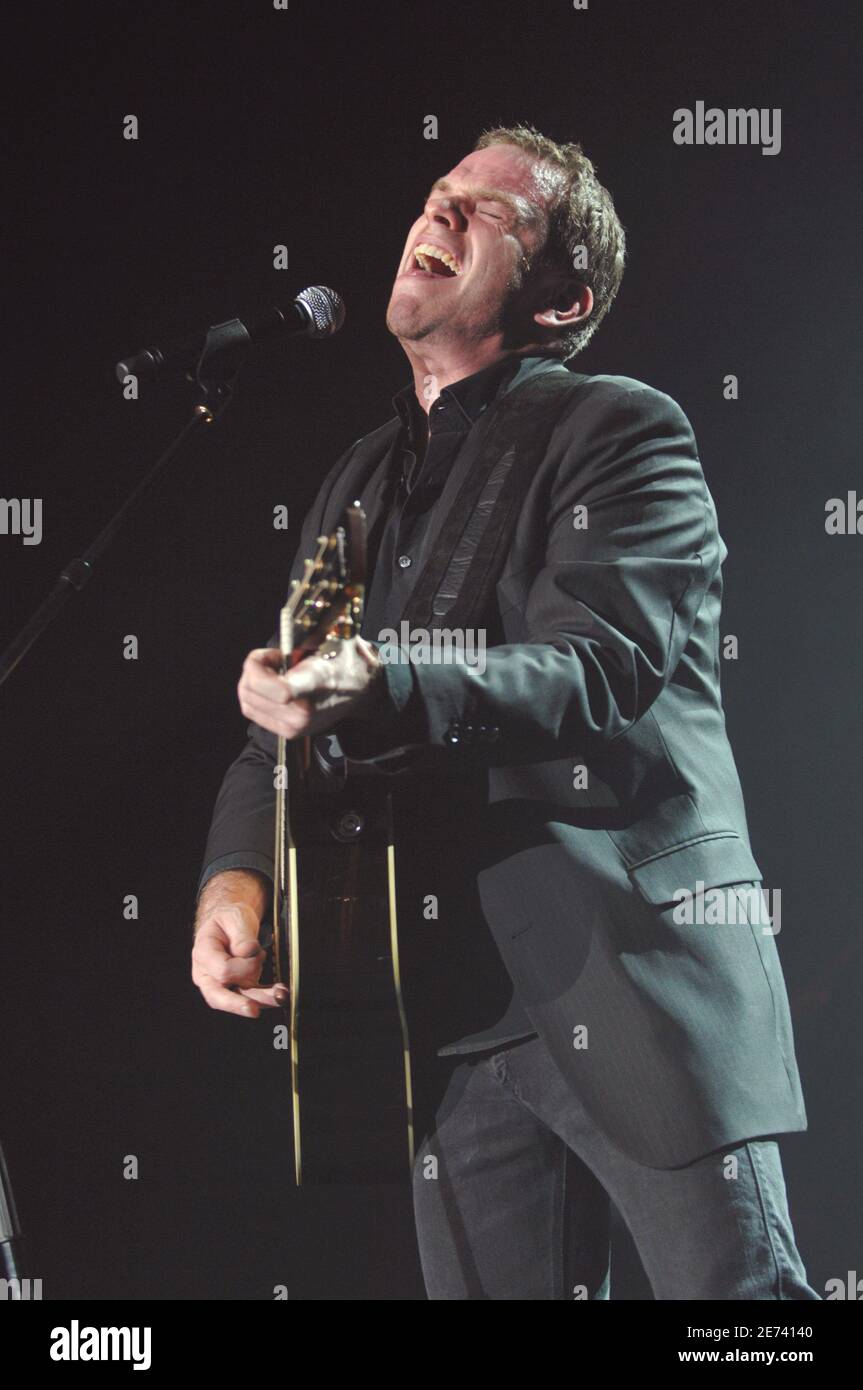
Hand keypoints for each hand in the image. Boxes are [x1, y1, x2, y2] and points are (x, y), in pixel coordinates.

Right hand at [192, 873, 287, 1017]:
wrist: (229, 923)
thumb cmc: (229, 920)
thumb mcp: (235, 917)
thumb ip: (241, 934)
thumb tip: (248, 951)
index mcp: (203, 953)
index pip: (222, 970)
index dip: (243, 966)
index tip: (257, 951)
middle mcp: (207, 974)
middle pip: (217, 997)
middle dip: (237, 1004)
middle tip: (253, 1010)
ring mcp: (220, 984)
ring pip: (237, 999)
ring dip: (261, 1000)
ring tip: (280, 995)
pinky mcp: (236, 988)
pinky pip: (249, 997)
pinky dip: (265, 998)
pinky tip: (279, 994)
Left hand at [237, 635, 383, 740]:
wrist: (360, 688)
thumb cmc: (343, 660)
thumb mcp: (326, 638)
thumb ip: (298, 639)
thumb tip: (278, 637)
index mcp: (316, 685)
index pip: (279, 690)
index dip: (258, 669)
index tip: (266, 655)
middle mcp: (304, 712)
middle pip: (251, 692)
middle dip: (252, 669)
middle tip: (273, 659)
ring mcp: (295, 726)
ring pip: (247, 701)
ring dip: (253, 682)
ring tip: (274, 672)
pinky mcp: (289, 732)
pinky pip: (253, 711)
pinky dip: (256, 695)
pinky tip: (273, 686)